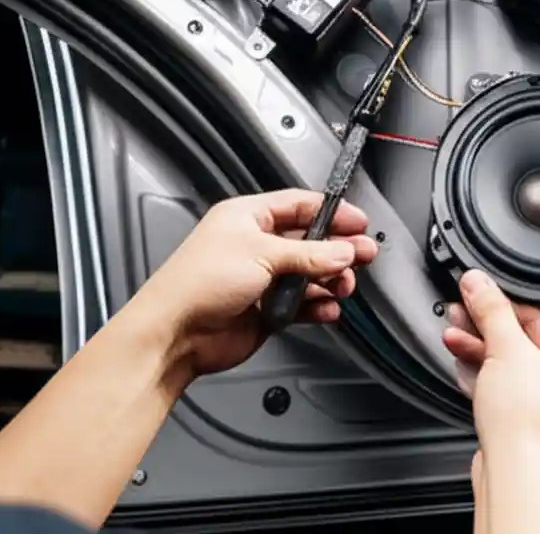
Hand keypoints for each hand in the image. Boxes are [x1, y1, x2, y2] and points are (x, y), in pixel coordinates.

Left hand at [135, 189, 377, 377]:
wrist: (176, 333)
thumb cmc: (198, 283)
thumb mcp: (260, 254)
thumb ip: (307, 254)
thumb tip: (341, 250)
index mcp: (248, 217)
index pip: (299, 205)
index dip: (331, 212)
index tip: (357, 222)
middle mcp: (255, 245)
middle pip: (309, 241)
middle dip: (338, 248)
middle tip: (364, 253)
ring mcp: (261, 278)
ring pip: (309, 274)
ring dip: (330, 279)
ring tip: (345, 285)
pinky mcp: (265, 309)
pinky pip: (301, 304)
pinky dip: (317, 306)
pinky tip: (327, 307)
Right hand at [442, 270, 539, 471]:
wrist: (516, 472)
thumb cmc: (533, 420)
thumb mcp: (507, 348)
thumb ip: (491, 310)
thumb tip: (479, 284)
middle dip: (506, 317)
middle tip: (478, 300)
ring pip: (524, 360)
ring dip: (490, 341)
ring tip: (459, 326)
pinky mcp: (534, 420)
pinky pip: (513, 384)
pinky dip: (491, 370)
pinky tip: (463, 358)